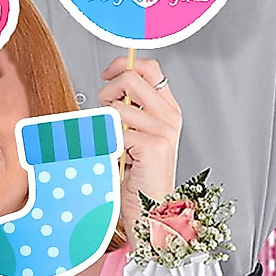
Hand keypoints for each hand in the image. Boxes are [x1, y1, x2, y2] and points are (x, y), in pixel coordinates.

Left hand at [98, 56, 181, 234]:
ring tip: (117, 143)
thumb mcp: (132, 131)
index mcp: (167, 108)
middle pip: (130, 78)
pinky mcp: (153, 145)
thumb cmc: (137, 173)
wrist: (148, 210)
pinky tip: (119, 157)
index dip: (123, 65)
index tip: (107, 75)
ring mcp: (164, 130)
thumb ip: (128, 105)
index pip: (149, 68)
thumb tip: (110, 77)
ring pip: (117, 105)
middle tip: (108, 113)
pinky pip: (114, 129)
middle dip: (108, 91)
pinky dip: (108, 142)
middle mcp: (169, 116)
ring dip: (106, 123)